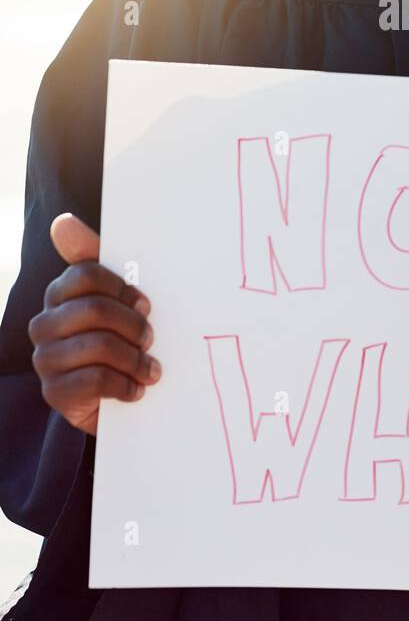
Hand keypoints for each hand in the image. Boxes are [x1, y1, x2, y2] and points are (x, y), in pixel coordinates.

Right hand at [28, 213, 159, 436]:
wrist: (113, 398)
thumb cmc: (117, 338)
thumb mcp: (117, 300)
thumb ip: (96, 259)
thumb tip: (63, 222)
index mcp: (59, 293)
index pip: (86, 274)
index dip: (122, 288)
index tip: (145, 303)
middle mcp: (45, 323)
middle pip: (95, 309)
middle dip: (132, 325)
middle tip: (151, 338)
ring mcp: (45, 359)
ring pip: (97, 346)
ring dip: (134, 359)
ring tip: (150, 369)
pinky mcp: (54, 393)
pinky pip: (94, 380)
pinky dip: (124, 385)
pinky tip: (135, 389)